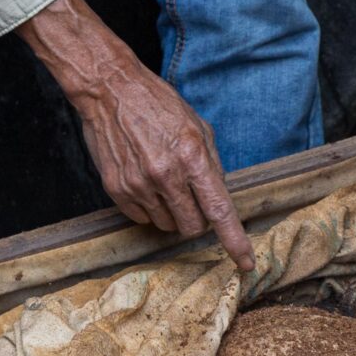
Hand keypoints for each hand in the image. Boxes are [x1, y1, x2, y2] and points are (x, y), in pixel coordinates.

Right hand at [18, 0, 253, 267]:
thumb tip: (219, 199)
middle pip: (191, 227)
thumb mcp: (198, 127)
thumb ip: (212, 165)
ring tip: (162, 180)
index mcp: (192, 156)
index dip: (235, 241)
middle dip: (196, 219)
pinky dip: (148, 208)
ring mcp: (138, 184)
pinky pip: (141, 218)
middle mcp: (165, 175)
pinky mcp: (116, 190)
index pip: (219, 210)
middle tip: (190, 196)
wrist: (109, 91)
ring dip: (170, 212)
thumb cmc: (157, 104)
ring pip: (166, 225)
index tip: (246, 263)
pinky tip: (144, 181)